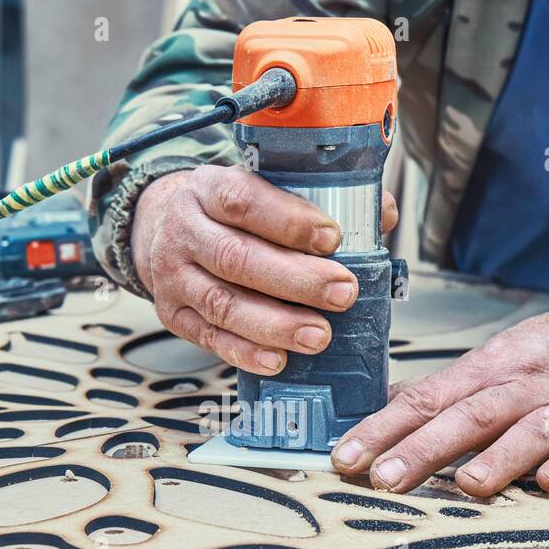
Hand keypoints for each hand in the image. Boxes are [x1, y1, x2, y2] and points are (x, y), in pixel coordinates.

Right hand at [132, 164, 397, 373]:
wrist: (166, 229)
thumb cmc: (231, 213)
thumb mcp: (264, 188)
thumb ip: (321, 198)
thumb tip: (382, 215)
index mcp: (209, 188)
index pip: (244, 201)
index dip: (289, 221)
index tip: (332, 239)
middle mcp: (185, 231)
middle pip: (237, 258)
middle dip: (296, 280)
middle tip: (343, 292)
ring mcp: (174, 276)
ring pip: (223, 304)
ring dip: (276, 324)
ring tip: (320, 335)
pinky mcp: (174, 315)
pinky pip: (210, 339)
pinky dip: (245, 353)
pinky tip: (279, 360)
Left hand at [331, 270, 548, 494]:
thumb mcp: (496, 360)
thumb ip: (445, 390)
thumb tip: (383, 408)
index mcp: (488, 367)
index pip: (424, 399)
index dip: (381, 428)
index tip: (345, 458)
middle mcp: (523, 383)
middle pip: (468, 416)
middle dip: (423, 448)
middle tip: (383, 478)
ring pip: (530, 431)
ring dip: (500, 459)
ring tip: (466, 487)